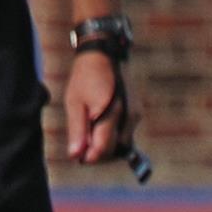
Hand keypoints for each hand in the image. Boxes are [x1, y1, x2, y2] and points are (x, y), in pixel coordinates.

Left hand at [64, 51, 140, 165]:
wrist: (105, 54)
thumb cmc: (86, 76)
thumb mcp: (75, 102)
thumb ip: (77, 130)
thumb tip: (76, 156)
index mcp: (111, 114)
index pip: (103, 149)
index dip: (90, 157)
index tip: (78, 157)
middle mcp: (128, 118)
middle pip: (115, 150)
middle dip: (98, 154)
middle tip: (82, 148)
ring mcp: (134, 116)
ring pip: (121, 144)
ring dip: (106, 145)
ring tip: (89, 134)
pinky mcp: (136, 113)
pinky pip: (125, 133)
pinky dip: (112, 136)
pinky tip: (99, 125)